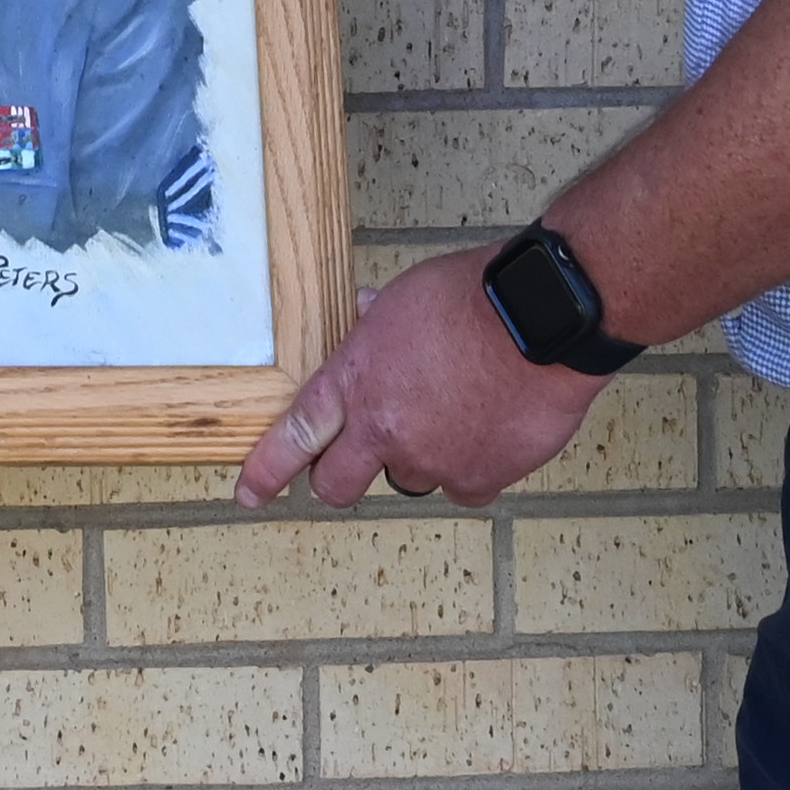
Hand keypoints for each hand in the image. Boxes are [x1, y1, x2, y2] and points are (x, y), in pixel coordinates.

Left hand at [235, 249, 603, 509]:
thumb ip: (373, 324)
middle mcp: (384, 430)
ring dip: (421, 457)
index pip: (294, 436)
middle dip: (340, 478)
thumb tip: (363, 314)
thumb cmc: (471, 296)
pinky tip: (488, 430)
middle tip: (356, 462)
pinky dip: (472, 467)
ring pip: (410, 478)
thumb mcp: (401, 298)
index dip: (267, 471)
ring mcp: (431, 460)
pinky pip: (464, 486)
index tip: (251, 492)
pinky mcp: (478, 478)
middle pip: (338, 485)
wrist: (539, 320)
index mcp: (354, 381)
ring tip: (454, 412)